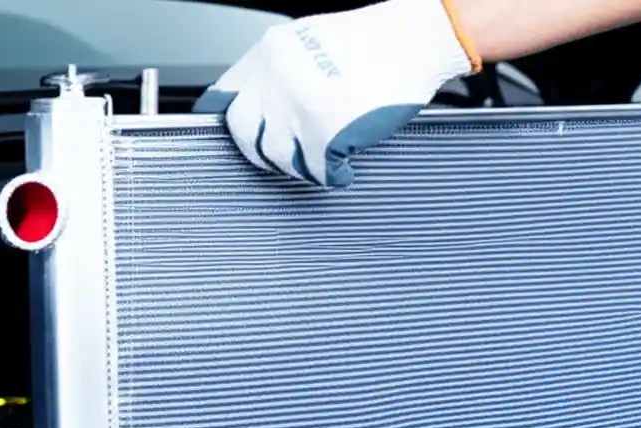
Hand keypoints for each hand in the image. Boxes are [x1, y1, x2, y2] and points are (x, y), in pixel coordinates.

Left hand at [195, 0, 477, 187]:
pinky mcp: (324, 132)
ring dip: (300, 166)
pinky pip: (316, 169)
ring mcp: (297, 106)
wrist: (416, 39)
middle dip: (264, 153)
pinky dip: (332, 175)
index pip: (224, 97)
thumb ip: (282, 71)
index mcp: (269, 52)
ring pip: (278, 156)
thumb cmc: (377, 40)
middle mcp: (276, 77)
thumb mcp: (312, 42)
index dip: (236, 124)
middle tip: (287, 157)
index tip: (245, 139)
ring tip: (323, 159)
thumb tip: (266, 107)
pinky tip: (345, 167)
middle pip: (244, 133)